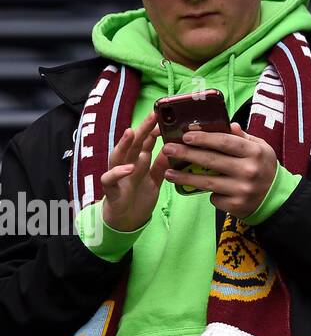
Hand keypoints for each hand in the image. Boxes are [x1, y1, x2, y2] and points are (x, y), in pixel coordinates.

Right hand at [100, 112, 170, 233]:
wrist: (127, 220)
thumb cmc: (139, 194)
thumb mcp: (155, 178)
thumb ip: (161, 163)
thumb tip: (174, 146)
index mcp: (138, 160)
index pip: (146, 141)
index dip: (153, 129)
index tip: (164, 117)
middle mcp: (127, 164)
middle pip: (134, 144)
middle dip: (142, 129)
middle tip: (152, 115)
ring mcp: (117, 176)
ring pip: (118, 156)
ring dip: (124, 144)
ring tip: (132, 132)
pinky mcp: (111, 190)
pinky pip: (110, 179)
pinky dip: (117, 173)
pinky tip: (128, 168)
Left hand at [162, 123, 278, 219]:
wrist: (275, 197)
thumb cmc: (263, 167)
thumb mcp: (260, 148)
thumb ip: (243, 137)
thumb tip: (228, 125)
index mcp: (255, 152)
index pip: (226, 142)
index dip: (204, 138)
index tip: (186, 135)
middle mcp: (249, 170)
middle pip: (212, 161)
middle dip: (187, 154)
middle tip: (167, 149)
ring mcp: (242, 189)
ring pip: (207, 182)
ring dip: (184, 177)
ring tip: (168, 173)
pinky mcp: (236, 205)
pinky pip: (214, 197)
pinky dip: (205, 192)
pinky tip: (195, 189)